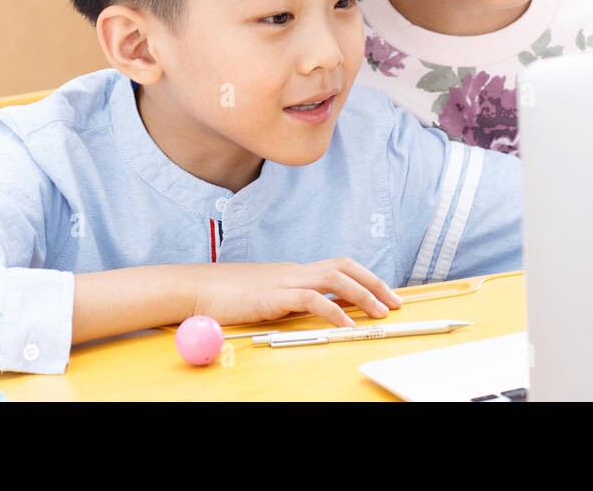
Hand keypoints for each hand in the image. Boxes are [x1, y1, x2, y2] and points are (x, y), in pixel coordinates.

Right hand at [188, 258, 403, 327]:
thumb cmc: (227, 297)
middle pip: (344, 266)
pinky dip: (333, 311)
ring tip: (380, 313)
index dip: (366, 277)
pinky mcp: (273, 296)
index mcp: (295, 271)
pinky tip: (346, 326)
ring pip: (334, 278)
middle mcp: (295, 271)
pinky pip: (311, 299)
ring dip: (362, 294)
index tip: (386, 294)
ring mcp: (285, 281)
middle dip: (374, 282)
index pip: (340, 266)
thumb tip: (317, 310)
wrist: (196, 289)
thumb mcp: (267, 297)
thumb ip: (291, 300)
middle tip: (396, 302)